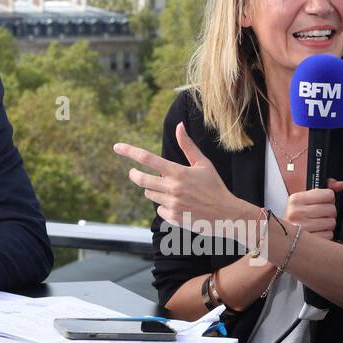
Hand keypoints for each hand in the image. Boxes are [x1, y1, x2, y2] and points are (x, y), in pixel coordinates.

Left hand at [115, 123, 253, 236]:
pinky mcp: (172, 217)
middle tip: (134, 173)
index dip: (130, 152)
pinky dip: (165, 206)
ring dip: (153, 190)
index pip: (148, 159)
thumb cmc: (214, 186)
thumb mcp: (203, 164)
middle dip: (135, 175)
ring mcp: (171, 203)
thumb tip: (179, 126)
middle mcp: (172, 187)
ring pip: (150, 194)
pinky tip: (179, 205)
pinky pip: (159, 209)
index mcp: (178, 172)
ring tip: (170, 190)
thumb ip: (188, 146)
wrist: (225, 214)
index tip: (117, 147)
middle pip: (141, 180)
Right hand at [284, 179, 342, 239]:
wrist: (285, 237)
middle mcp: (296, 213)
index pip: (329, 194)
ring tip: (317, 225)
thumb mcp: (305, 199)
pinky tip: (316, 233)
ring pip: (332, 223)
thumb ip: (325, 189)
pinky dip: (325, 235)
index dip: (328, 199)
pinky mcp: (308, 241)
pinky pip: (329, 235)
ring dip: (327, 224)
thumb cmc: (297, 216)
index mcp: (296, 199)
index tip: (322, 203)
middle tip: (319, 215)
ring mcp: (301, 228)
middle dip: (329, 213)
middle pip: (331, 209)